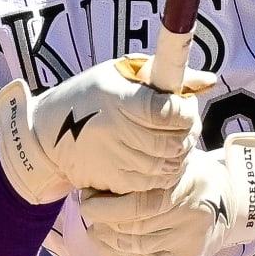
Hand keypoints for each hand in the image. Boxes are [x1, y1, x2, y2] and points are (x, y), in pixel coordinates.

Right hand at [0, 54, 216, 203]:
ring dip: (179, 152)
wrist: (46, 134)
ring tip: (172, 139)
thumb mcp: (120, 72)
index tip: (183, 104)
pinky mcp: (116, 183)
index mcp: (122, 99)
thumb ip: (164, 74)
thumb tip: (208, 80)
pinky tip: (159, 157)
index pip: (170, 112)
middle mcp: (120, 131)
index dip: (185, 110)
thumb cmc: (88, 95)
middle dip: (188, 131)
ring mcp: (118, 160)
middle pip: (175, 141)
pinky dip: (165, 172)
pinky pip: (155, 183)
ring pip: (170, 165)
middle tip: (182, 122)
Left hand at [81, 132, 254, 255]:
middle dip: (102, 220)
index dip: (107, 204)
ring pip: (135, 247)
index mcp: (187, 184)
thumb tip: (102, 169)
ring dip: (106, 239)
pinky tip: (107, 244)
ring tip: (94, 227)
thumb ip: (150, 166)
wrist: (230, 203)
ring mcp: (189, 241)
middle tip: (87, 209)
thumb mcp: (178, 161)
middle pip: (134, 227)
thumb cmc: (193, 176)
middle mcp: (191, 214)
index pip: (139, 203)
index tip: (87, 196)